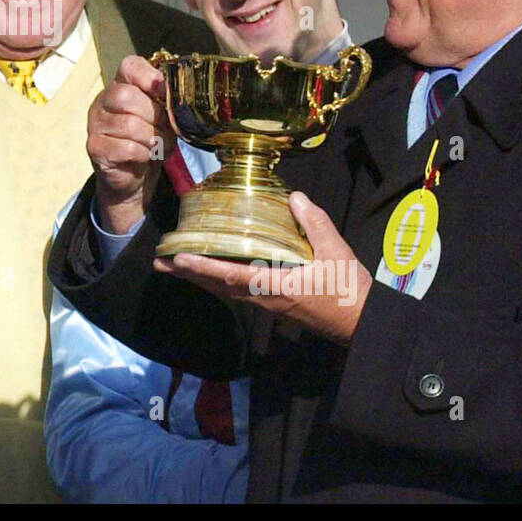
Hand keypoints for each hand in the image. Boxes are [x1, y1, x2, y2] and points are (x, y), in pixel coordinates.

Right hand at [89, 55, 172, 233]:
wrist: (134, 174)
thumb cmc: (150, 139)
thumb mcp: (162, 116)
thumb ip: (166, 101)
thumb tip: (176, 96)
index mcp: (121, 85)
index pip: (129, 67)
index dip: (149, 77)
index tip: (164, 93)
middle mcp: (103, 101)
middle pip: (126, 96)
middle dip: (154, 115)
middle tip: (165, 129)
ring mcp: (95, 124)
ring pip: (129, 124)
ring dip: (152, 138)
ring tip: (158, 145)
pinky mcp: (94, 147)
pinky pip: (125, 147)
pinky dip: (143, 154)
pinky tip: (144, 156)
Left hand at [156, 191, 371, 344]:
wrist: (361, 323)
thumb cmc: (348, 290)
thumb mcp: (336, 252)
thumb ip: (314, 223)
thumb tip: (293, 197)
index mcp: (276, 287)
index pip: (231, 276)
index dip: (204, 268)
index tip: (180, 259)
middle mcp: (263, 298)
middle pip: (218, 286)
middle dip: (188, 275)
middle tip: (160, 263)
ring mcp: (266, 302)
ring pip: (224, 290)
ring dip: (198, 278)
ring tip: (174, 266)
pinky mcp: (271, 302)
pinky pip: (235, 290)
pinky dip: (216, 279)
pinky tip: (209, 272)